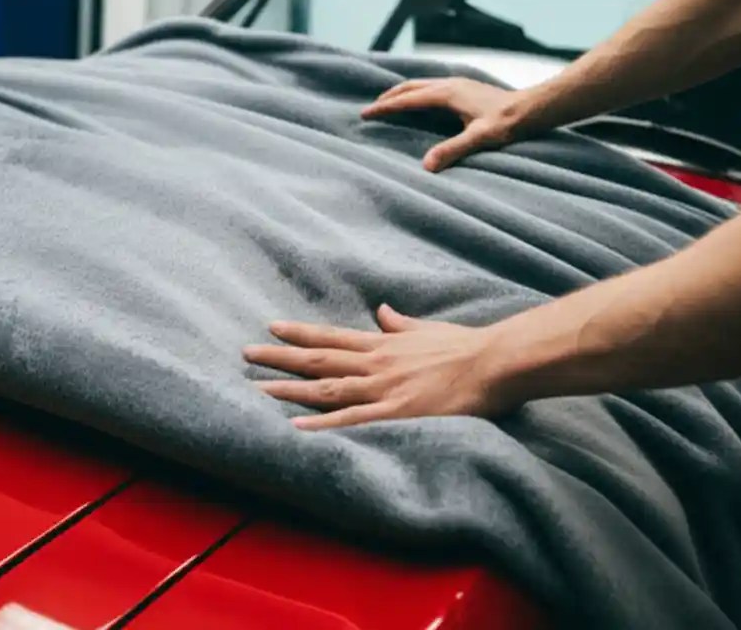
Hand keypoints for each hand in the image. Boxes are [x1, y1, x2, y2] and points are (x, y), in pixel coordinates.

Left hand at [243, 304, 522, 429]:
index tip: (271, 327)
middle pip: (319, 359)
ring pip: (327, 388)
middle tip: (246, 354)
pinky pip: (353, 420)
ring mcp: (383, 389)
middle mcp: (376, 363)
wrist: (494, 363)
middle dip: (280, 356)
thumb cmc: (466, 347)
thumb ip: (401, 324)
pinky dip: (323, 424)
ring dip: (290, 389)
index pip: (331, 337)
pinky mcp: (397, 414)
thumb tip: (383, 312)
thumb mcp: (427, 330)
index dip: (299, 333)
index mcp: (383, 345)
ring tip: (258, 390)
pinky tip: (297, 427)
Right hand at [361, 78, 531, 171]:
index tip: (366, 113)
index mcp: (448, 94)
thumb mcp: (479, 138)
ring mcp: (458, 83)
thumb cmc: (508, 123)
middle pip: (410, 87)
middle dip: (389, 97)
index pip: (408, 99)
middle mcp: (450, 84)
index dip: (385, 107)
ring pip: (421, 84)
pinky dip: (417, 93)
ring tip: (389, 102)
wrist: (531, 109)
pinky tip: (420, 101)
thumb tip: (426, 166)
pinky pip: (432, 87)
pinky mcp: (465, 87)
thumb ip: (452, 150)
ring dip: (402, 92)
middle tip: (371, 108)